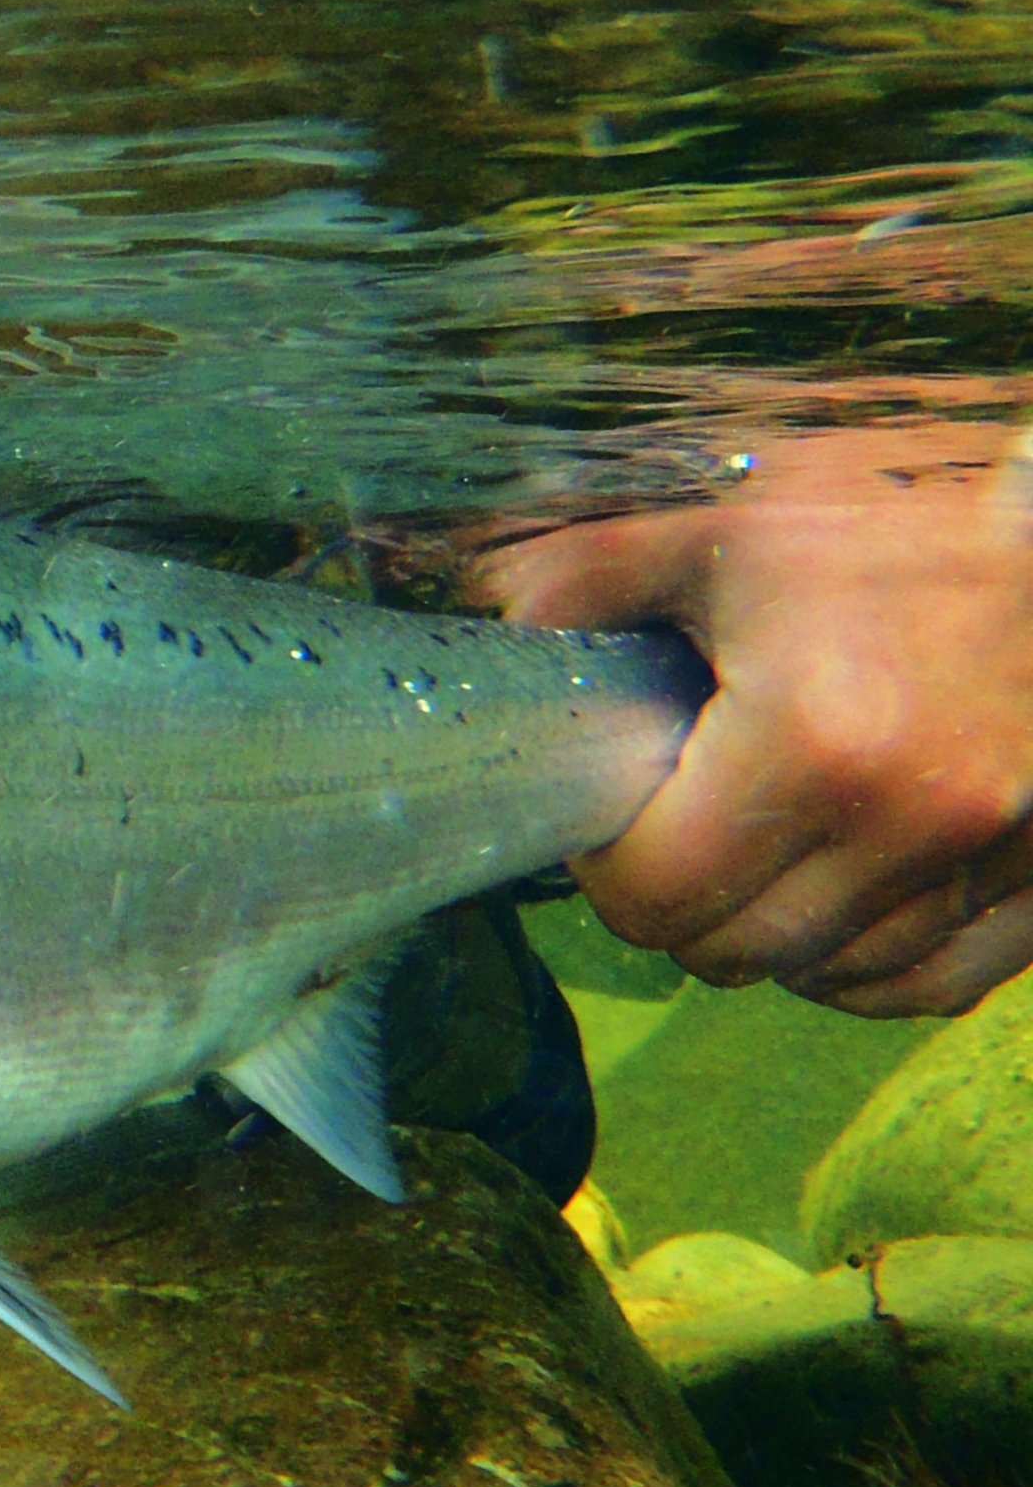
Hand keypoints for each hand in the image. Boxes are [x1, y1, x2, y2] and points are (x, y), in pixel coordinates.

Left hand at [479, 422, 1032, 1016]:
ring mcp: (997, 859)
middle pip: (733, 952)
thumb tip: (502, 631)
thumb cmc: (888, 505)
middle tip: (670, 823)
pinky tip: (837, 894)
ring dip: (772, 929)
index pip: (654, 896)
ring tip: (756, 842)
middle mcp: (913, 822)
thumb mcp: (718, 520)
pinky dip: (870, 960)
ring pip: (830, 975)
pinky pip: (933, 981)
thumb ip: (586, 582)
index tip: (610, 801)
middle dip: (677, 901)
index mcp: (814, 741)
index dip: (604, 859)